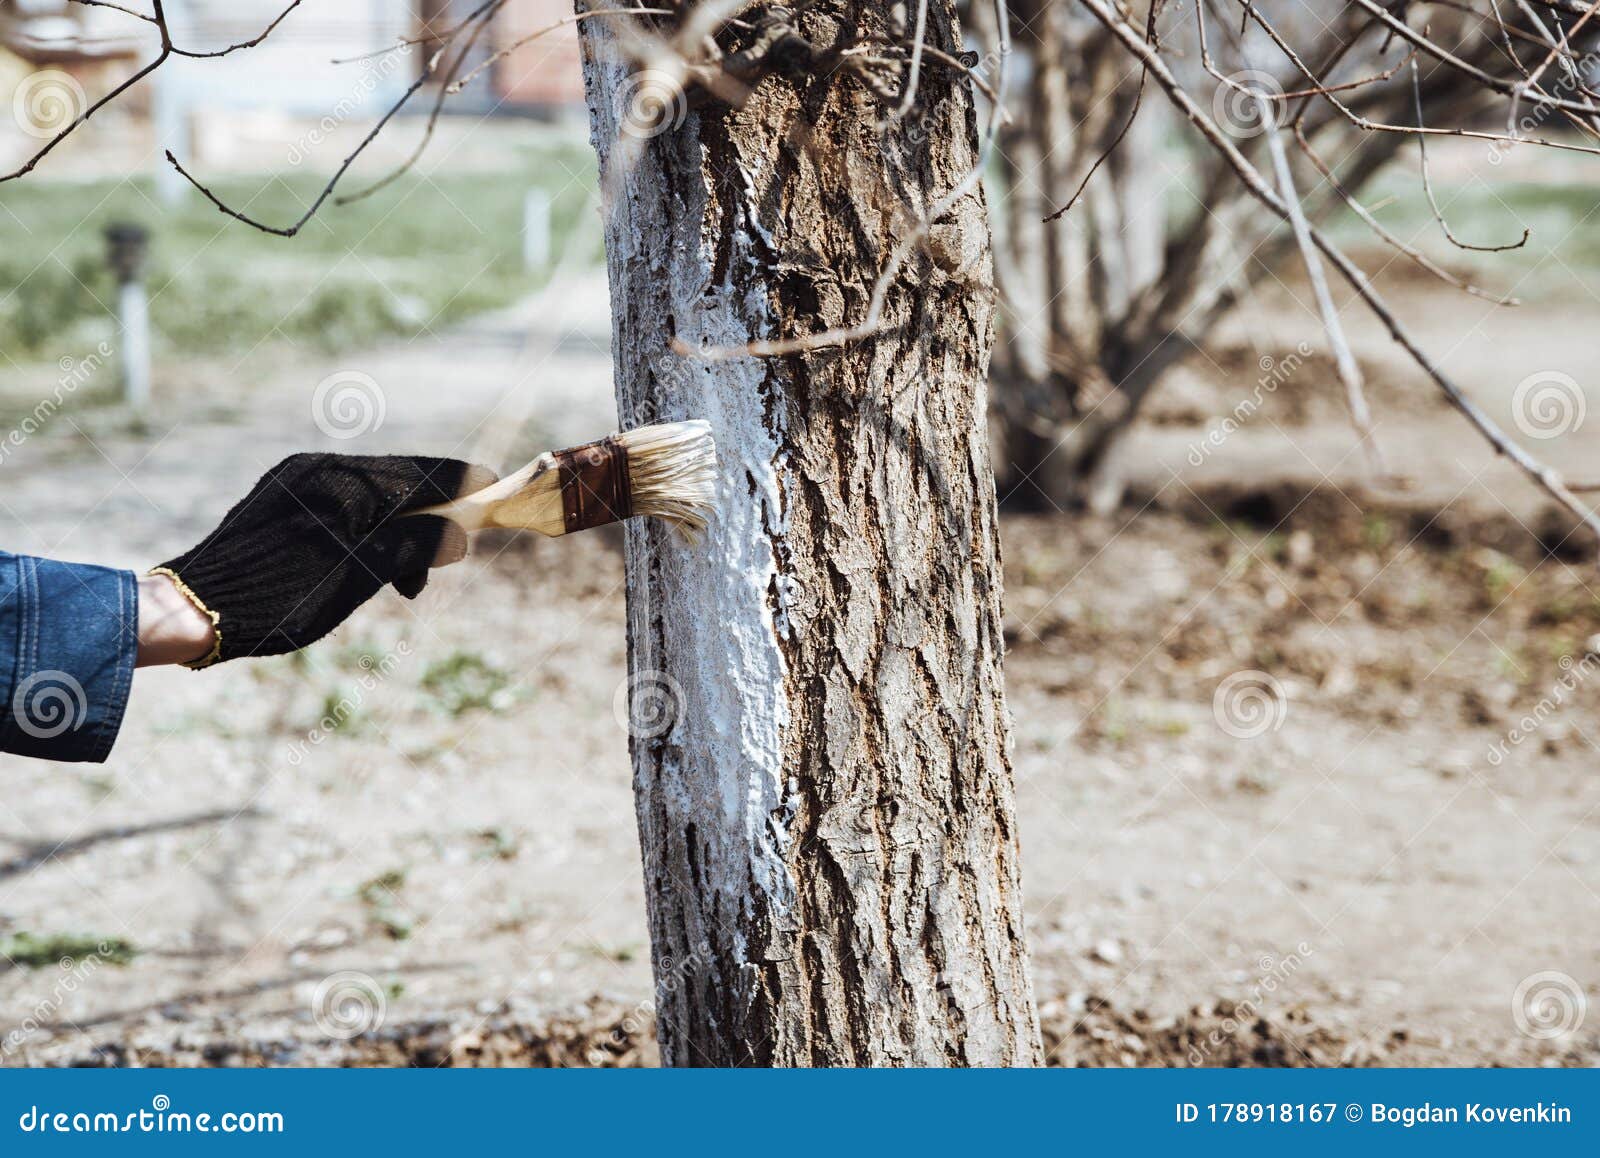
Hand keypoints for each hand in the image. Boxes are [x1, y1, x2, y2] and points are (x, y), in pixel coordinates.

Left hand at [153, 454, 495, 666]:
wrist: (192, 608)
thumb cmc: (280, 599)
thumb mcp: (359, 578)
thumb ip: (413, 549)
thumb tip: (459, 533)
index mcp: (344, 484)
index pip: (421, 473)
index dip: (463, 482)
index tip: (495, 487)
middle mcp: (321, 469)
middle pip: (400, 480)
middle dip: (434, 512)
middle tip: (454, 550)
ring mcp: (298, 480)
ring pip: (374, 495)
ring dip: (402, 529)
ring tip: (408, 581)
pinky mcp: (282, 497)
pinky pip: (346, 503)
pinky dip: (372, 529)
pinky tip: (373, 563)